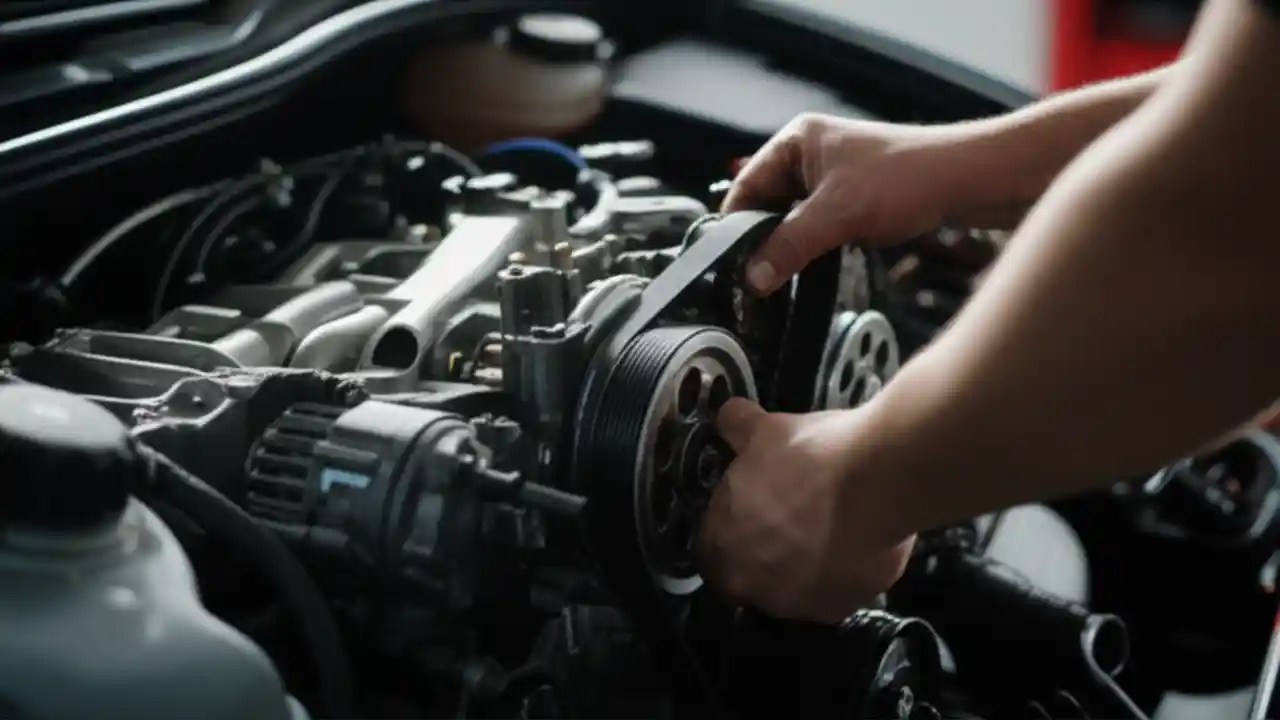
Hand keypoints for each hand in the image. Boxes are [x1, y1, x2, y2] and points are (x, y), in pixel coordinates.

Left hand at [696, 398, 916, 622]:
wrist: (877, 478)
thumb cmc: (806, 457)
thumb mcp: (763, 431)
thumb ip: (737, 428)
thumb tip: (728, 416)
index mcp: (723, 552)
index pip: (712, 553)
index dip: (729, 530)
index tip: (749, 510)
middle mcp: (758, 591)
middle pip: (754, 576)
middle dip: (766, 552)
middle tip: (788, 517)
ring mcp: (805, 606)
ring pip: (796, 588)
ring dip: (803, 564)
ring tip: (826, 525)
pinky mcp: (848, 605)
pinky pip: (837, 590)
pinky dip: (841, 569)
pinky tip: (854, 537)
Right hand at [725, 113, 982, 294]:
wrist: (969, 181)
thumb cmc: (909, 177)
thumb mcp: (837, 215)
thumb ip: (789, 246)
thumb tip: (752, 277)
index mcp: (796, 141)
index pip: (746, 186)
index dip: (736, 226)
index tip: (731, 264)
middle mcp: (810, 154)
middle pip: (767, 205)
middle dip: (764, 239)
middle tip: (757, 275)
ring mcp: (833, 177)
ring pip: (792, 219)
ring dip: (791, 245)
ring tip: (786, 272)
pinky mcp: (852, 198)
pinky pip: (817, 226)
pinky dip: (812, 246)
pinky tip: (814, 265)